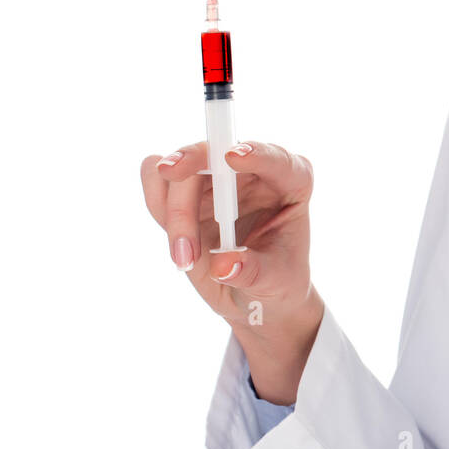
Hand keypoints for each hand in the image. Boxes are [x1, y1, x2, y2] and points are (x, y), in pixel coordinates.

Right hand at [140, 140, 316, 334]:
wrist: (256, 295)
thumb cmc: (279, 280)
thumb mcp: (276, 281)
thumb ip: (252, 271)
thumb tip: (223, 265)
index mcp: (291, 182)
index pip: (277, 160)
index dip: (256, 154)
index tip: (232, 157)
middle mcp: (252, 171)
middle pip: (214, 156)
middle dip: (192, 177)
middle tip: (175, 192)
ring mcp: (216, 178)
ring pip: (180, 170)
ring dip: (175, 211)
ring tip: (186, 260)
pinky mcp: (187, 191)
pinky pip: (159, 182)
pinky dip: (158, 204)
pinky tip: (176, 244)